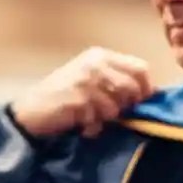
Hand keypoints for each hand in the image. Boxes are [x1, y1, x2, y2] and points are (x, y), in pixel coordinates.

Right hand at [10, 47, 153, 137]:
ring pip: (116, 107)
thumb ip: (117, 81)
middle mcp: (94, 63)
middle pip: (131, 88)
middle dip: (125, 107)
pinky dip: (91, 127)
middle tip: (108, 115)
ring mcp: (85, 81)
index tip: (139, 104)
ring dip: (104, 119)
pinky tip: (79, 124)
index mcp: (100, 55)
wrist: (31, 110)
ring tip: (88, 118)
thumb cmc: (63, 98)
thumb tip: (151, 95)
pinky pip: (98, 119)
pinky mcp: (78, 99)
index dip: (145, 89)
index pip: (140, 68)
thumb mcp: (91, 80)